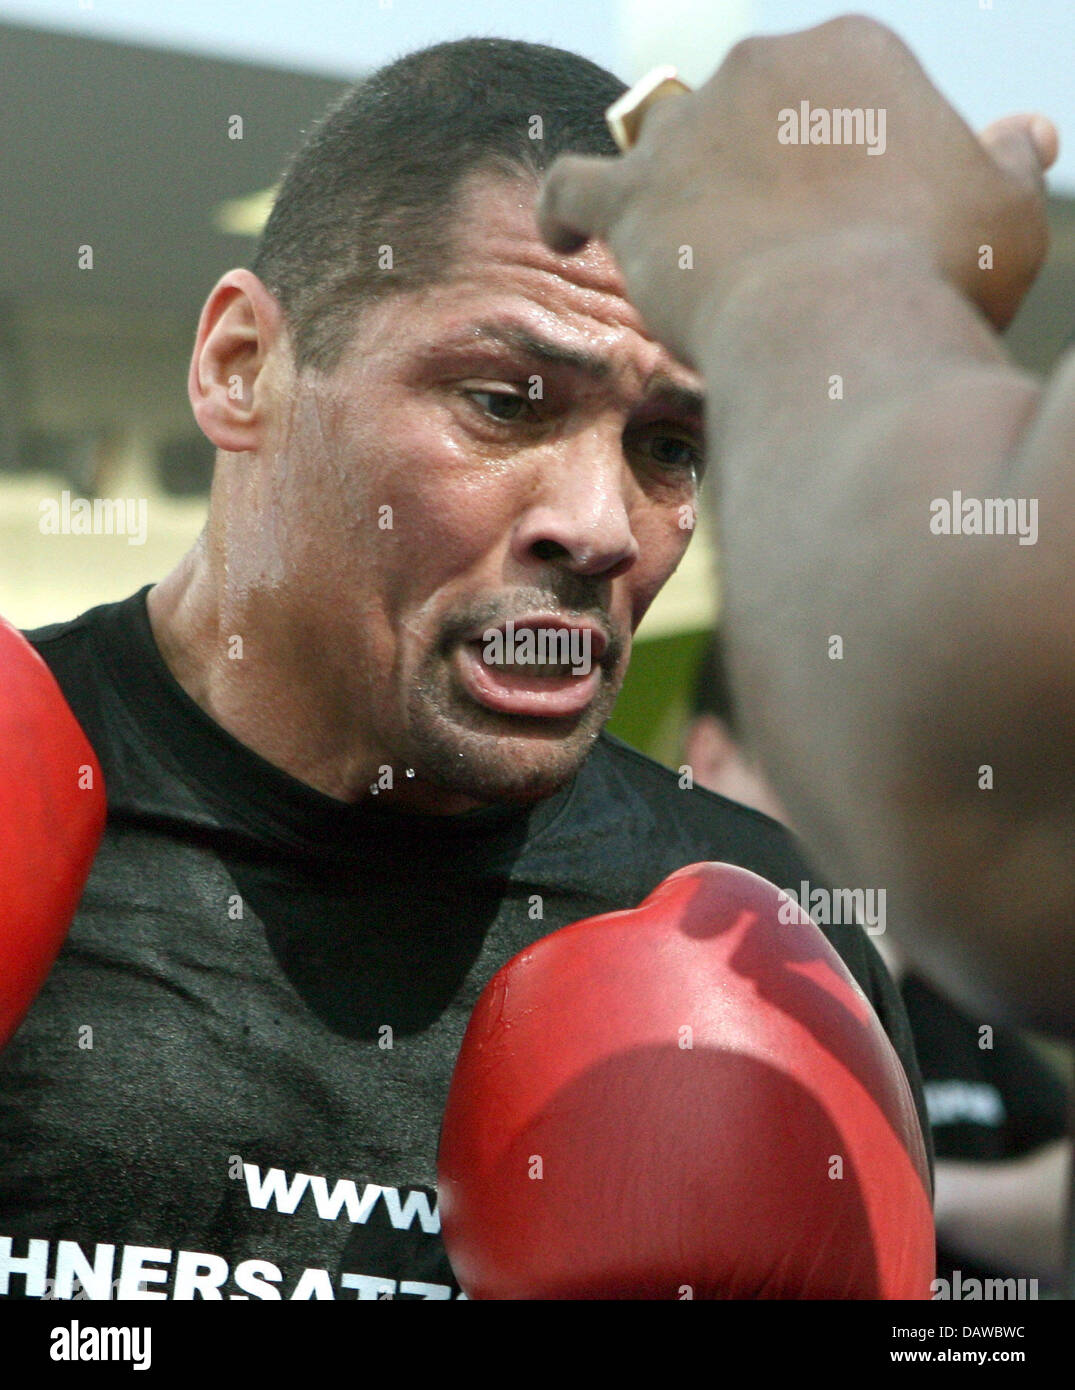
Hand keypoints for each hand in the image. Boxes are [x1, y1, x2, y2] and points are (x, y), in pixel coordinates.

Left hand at [538, 15, 1057, 359]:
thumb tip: (1027, 133)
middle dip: (761, 172)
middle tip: (785, 254)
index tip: (852, 221)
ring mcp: (688, 127)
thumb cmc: (934, 275)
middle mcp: (762, 65)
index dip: (840, 158)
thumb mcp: (1003, 215)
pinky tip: (565, 232)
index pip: (835, 93)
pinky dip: (567, 207)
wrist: (840, 322)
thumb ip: (1003, 165)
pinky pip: (576, 187)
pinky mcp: (632, 196)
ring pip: (668, 143)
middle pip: (748, 114)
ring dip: (679, 185)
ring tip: (693, 243)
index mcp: (855, 50)